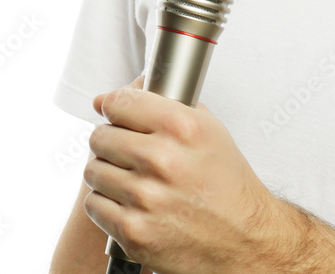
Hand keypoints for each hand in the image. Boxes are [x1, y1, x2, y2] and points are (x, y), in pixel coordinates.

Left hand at [83, 77, 300, 273]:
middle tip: (121, 147)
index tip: (112, 110)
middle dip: (108, 139)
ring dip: (105, 171)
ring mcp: (145, 197)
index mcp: (183, 127)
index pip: (122, 102)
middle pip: (102, 136)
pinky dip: (104, 202)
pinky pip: (93, 204)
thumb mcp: (209, 130)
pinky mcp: (133, 231)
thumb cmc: (225, 183)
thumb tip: (114, 98)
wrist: (241, 236)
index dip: (113, 105)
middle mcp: (162, 159)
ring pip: (93, 170)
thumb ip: (167, 106)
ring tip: (126, 176)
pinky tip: (126, 201)